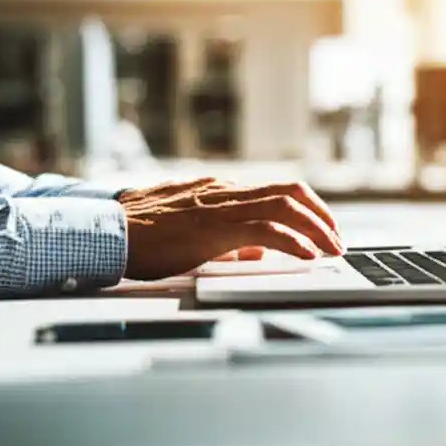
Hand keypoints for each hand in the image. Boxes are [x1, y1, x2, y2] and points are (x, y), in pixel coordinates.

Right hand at [119, 179, 344, 279]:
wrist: (108, 231)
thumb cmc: (141, 235)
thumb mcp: (192, 233)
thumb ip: (228, 240)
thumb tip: (257, 253)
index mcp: (221, 190)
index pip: (277, 191)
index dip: (308, 209)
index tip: (323, 229)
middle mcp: (225, 191)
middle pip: (290, 193)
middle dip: (321, 216)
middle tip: (337, 240)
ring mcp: (220, 206)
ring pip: (284, 206)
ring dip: (315, 228)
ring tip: (331, 248)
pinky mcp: (213, 228)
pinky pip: (264, 230)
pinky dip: (292, 241)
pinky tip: (306, 255)